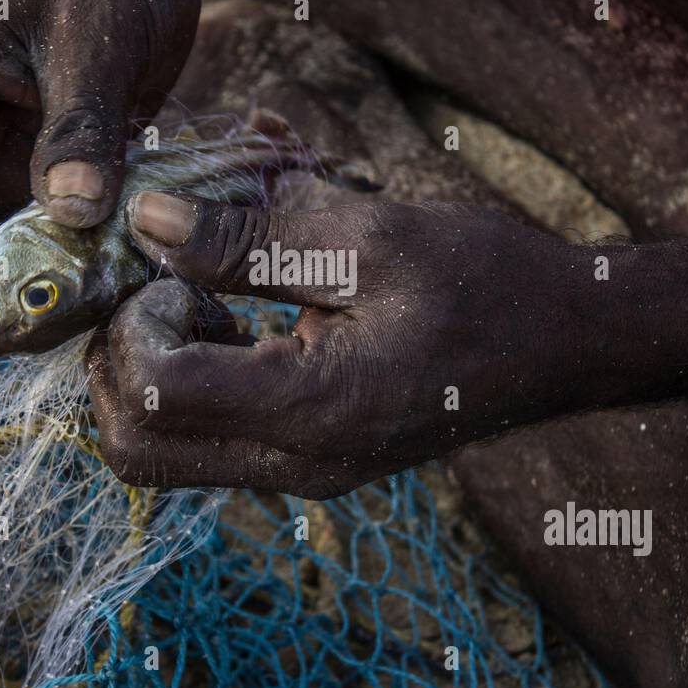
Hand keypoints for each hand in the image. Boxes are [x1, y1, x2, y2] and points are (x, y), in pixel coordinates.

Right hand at [0, 0, 202, 297]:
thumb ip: (80, 126)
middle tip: (49, 319)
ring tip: (91, 305)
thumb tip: (72, 214)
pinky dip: (75, 258)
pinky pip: (47, 232)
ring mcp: (3, 156)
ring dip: (35, 279)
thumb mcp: (94, 39)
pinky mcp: (49, 168)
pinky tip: (118, 276)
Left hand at [86, 193, 592, 498]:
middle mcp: (297, 461)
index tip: (175, 261)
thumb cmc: (489, 283)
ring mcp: (301, 469)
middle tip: (164, 285)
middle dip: (119, 358)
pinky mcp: (308, 456)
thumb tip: (151, 218)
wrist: (568, 343)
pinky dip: (189, 377)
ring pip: (162, 451)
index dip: (135, 321)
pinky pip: (207, 438)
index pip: (157, 392)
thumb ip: (254, 236)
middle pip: (135, 447)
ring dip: (149, 370)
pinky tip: (237, 314)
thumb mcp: (376, 239)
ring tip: (202, 297)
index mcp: (315, 409)